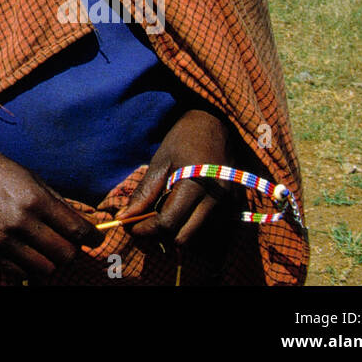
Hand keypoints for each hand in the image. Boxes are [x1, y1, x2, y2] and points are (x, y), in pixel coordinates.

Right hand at [0, 126, 102, 279]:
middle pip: (65, 255)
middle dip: (70, 251)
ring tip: (43, 249)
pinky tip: (23, 251)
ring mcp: (1, 239)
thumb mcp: (28, 175)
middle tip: (66, 243)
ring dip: (49, 261)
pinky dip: (27, 266)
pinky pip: (19, 273)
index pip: (77, 230)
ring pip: (44, 269)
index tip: (94, 239)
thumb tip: (81, 223)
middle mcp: (20, 221)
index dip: (92, 238)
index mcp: (34, 198)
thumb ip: (55, 201)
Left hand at [120, 107, 236, 248]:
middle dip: (160, 236)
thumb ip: (145, 192)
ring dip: (177, 233)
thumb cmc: (184, 138)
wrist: (216, 123)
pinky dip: (193, 227)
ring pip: (198, 238)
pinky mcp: (237, 207)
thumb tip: (125, 217)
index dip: (145, 229)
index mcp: (196, 185)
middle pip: (184, 238)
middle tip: (144, 223)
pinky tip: (182, 212)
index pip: (168, 223)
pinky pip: (210, 231)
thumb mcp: (160, 161)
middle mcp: (217, 200)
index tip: (129, 226)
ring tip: (163, 214)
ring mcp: (230, 206)